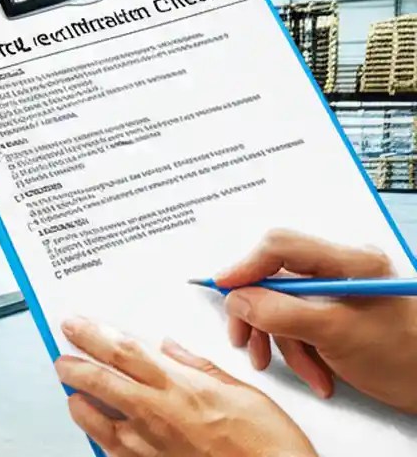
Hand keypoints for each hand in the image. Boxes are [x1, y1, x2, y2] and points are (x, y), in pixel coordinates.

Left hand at [56, 317, 315, 456]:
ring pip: (93, 417)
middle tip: (61, 356)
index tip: (74, 324)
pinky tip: (96, 428)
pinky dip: (97, 434)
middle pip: (99, 380)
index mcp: (179, 387)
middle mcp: (156, 413)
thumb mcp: (242, 393)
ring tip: (73, 392)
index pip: (123, 351)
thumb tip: (171, 349)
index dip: (92, 334)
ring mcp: (147, 445)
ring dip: (78, 400)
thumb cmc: (268, 446)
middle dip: (73, 364)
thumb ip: (200, 368)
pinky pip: (108, 448)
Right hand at [215, 229, 416, 413]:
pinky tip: (318, 374)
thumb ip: (279, 312)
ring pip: (287, 305)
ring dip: (283, 342)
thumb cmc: (405, 358)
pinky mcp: (342, 313)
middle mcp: (345, 268)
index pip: (281, 246)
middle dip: (260, 315)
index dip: (246, 266)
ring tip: (294, 370)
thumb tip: (235, 299)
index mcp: (350, 260)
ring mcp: (343, 291)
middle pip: (278, 278)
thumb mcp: (334, 334)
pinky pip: (304, 323)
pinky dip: (302, 350)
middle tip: (244, 340)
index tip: (222, 288)